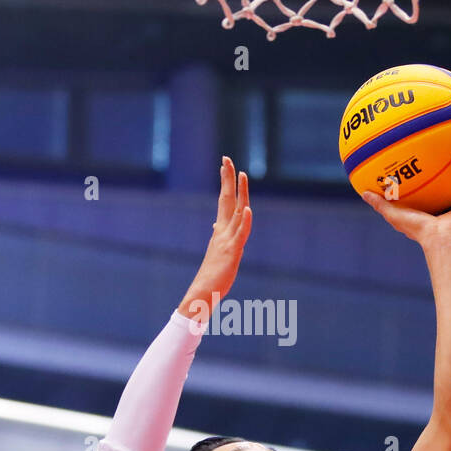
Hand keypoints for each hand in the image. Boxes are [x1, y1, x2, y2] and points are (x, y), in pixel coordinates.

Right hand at [178, 156, 252, 323]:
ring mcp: (227, 240)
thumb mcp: (218, 250)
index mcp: (221, 230)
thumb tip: (217, 223)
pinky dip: (244, 221)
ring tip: (241, 173)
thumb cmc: (211, 274)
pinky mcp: (232, 252)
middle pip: (227, 199)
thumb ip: (219, 234)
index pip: (224, 200)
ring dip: (239, 192)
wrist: (202, 293)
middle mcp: (223, 231)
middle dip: (227, 178)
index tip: (225, 164)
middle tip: (226, 157)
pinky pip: (240, 234)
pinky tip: (247, 209)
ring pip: (235, 211)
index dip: (226, 182)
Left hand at [360, 182, 450, 246]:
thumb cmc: (415, 228)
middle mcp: (437, 212)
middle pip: (438, 197)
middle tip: (438, 171)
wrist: (439, 237)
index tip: (411, 177)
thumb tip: (363, 192)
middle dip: (438, 187)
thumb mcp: (392, 214)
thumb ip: (379, 204)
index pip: (417, 201)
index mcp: (421, 213)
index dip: (414, 191)